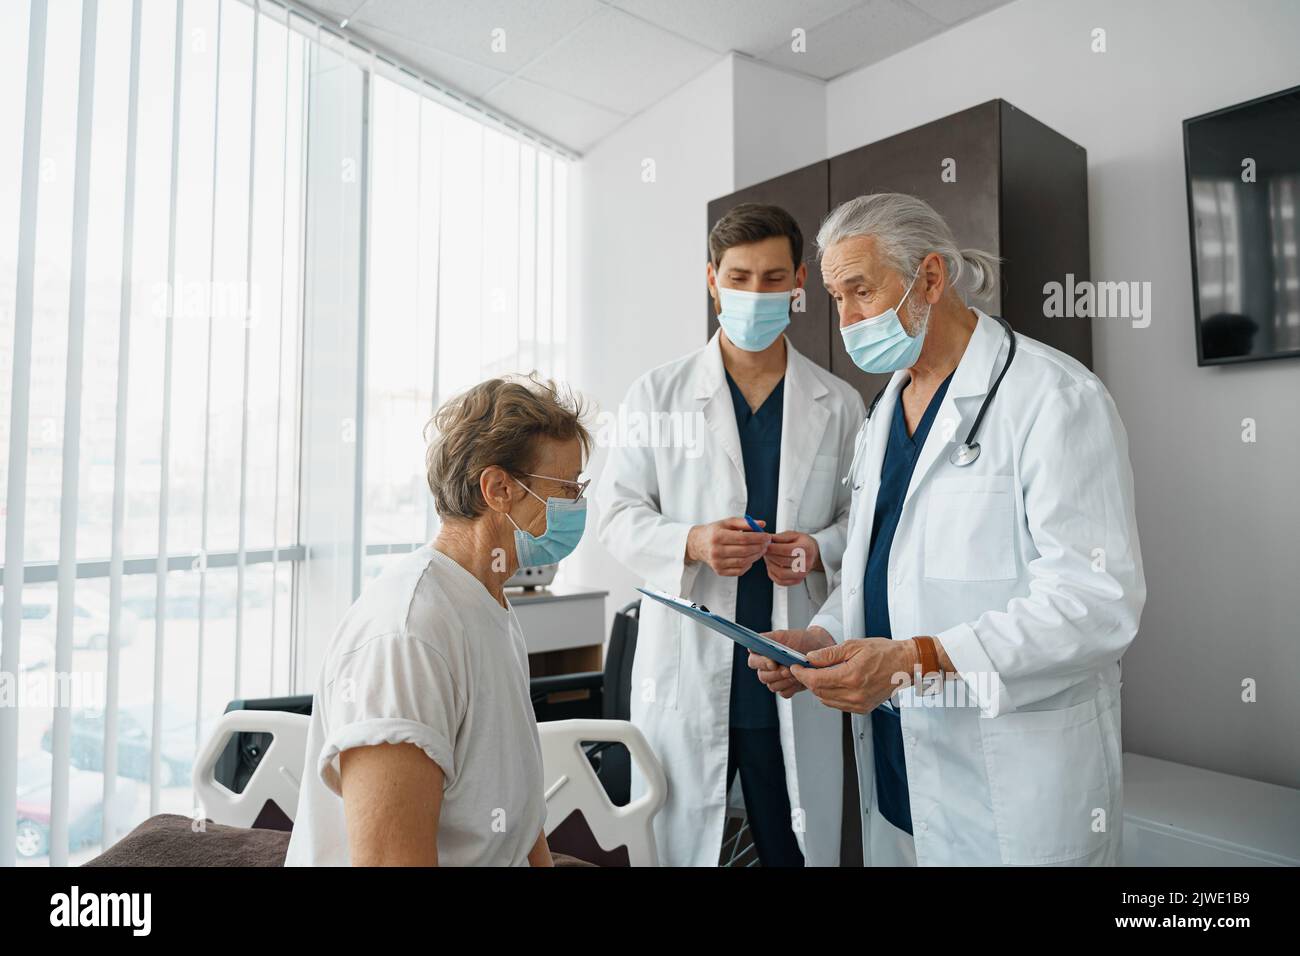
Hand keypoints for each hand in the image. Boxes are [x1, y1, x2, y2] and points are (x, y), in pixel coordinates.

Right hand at [686, 517, 770, 576]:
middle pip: (745, 551)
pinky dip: (749, 564)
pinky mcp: (719, 571)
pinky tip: (751, 557)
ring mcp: (717, 563)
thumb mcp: (727, 522)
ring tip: (761, 550)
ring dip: (756, 556)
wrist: (698, 544)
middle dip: (760, 547)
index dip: (758, 538)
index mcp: (718, 536)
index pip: (743, 538)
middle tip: (767, 543)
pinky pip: (739, 570)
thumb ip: (745, 522)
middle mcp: (716, 551)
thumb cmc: (715, 531)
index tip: (767, 536)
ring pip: (743, 562)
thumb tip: (762, 524)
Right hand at [748, 626, 834, 697]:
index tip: (773, 663)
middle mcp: (766, 668)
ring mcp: (776, 679)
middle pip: (763, 676)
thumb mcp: (784, 635)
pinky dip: (792, 687)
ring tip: (797, 672)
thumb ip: (768, 637)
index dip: (761, 663)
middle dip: (777, 673)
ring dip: (785, 680)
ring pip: (773, 686)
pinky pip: (784, 693)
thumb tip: (757, 640)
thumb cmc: (800, 640)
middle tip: (789, 669)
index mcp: (762, 654)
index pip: (753, 661)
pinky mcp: (786, 688)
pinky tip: (799, 679)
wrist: (817, 648)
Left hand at [763, 531, 820, 585]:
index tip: (765, 545)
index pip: (786, 550)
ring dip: (770, 565)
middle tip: (765, 551)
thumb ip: (780, 537)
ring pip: (780, 574)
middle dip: (769, 556)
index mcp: (806, 548)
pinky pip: (780, 581)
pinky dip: (772, 574)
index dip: (773, 548)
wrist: (813, 553)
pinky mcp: (797, 580)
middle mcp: (806, 563)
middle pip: (782, 562)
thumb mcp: (793, 535)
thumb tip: (767, 539)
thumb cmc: (802, 543)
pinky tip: (772, 567)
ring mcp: (802, 573)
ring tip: (768, 558)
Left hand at [789, 638, 918, 713]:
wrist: (905, 665)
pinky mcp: (863, 708)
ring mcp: (859, 704)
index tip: (796, 667)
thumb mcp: (854, 645)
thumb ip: (829, 654)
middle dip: (808, 680)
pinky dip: (830, 695)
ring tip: (819, 674)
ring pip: (826, 700)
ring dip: (818, 688)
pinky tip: (833, 682)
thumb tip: (810, 658)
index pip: (816, 680)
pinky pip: (838, 704)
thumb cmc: (884, 652)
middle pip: (819, 691)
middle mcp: (855, 694)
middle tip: (805, 668)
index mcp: (851, 677)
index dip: (802, 674)